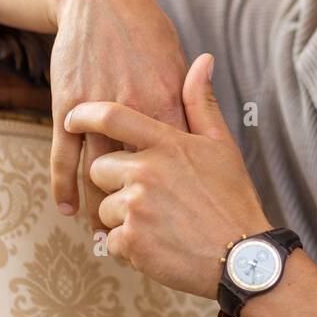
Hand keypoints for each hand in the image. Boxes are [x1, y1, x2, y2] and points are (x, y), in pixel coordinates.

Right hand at [48, 0, 188, 233]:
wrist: (102, 0)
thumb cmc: (147, 32)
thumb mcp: (177, 65)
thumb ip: (189, 103)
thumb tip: (198, 137)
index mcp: (169, 103)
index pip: (176, 162)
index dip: (178, 196)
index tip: (184, 223)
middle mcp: (136, 111)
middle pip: (137, 176)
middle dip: (138, 211)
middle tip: (141, 239)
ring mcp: (98, 111)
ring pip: (98, 172)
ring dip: (99, 207)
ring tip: (103, 234)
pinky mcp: (67, 106)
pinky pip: (64, 155)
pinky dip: (64, 185)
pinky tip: (67, 209)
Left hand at [63, 52, 270, 295]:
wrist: (244, 256)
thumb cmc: (233, 198)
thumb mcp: (221, 145)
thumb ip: (201, 102)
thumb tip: (203, 60)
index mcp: (167, 143)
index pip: (112, 117)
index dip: (85, 115)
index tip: (73, 118)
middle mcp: (147, 169)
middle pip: (100, 167)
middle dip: (114, 182)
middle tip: (145, 197)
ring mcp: (137, 205)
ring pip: (104, 206)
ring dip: (123, 218)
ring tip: (159, 224)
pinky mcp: (131, 240)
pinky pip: (111, 240)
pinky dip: (129, 247)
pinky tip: (158, 245)